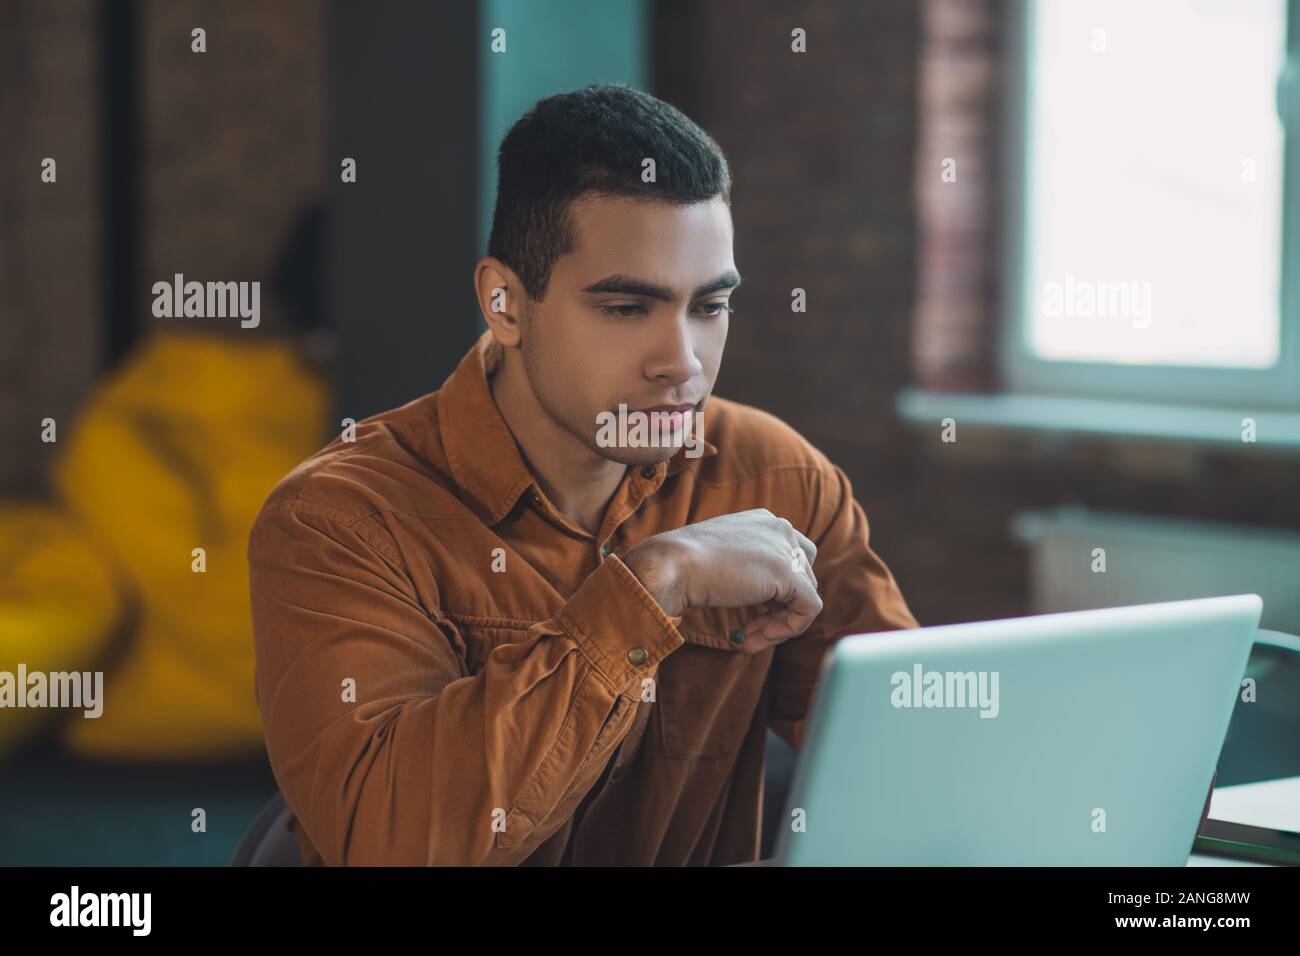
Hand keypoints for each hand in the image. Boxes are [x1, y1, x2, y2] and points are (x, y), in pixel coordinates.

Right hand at [622, 509, 821, 653]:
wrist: (673, 564)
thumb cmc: (684, 563)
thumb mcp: (719, 558)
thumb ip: (744, 566)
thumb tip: (754, 590)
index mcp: (763, 520)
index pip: (790, 555)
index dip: (776, 589)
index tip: (749, 610)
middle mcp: (779, 527)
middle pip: (803, 575)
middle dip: (779, 607)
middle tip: (750, 631)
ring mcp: (787, 549)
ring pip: (805, 594)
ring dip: (779, 623)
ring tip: (748, 638)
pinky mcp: (790, 574)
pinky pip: (808, 610)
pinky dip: (787, 629)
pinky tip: (756, 638)